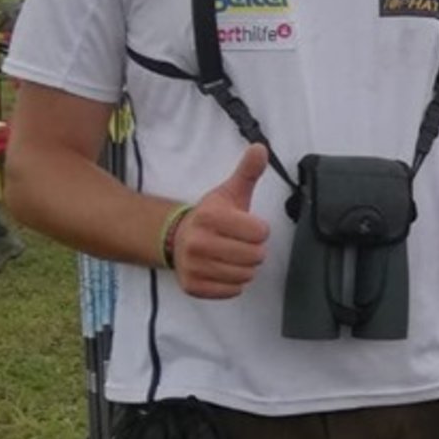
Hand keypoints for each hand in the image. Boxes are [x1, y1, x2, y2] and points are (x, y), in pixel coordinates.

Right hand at [171, 143, 270, 298]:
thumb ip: (248, 172)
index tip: (247, 225)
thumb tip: (261, 148)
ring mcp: (193, 266)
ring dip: (245, 266)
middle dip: (254, 249)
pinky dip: (233, 283)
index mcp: (210, 216)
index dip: (259, 229)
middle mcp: (198, 242)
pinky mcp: (192, 286)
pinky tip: (223, 268)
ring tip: (232, 255)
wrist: (177, 238)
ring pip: (245, 275)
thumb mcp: (230, 192)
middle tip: (240, 242)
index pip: (260, 232)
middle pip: (255, 256)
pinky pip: (232, 291)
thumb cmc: (213, 216)